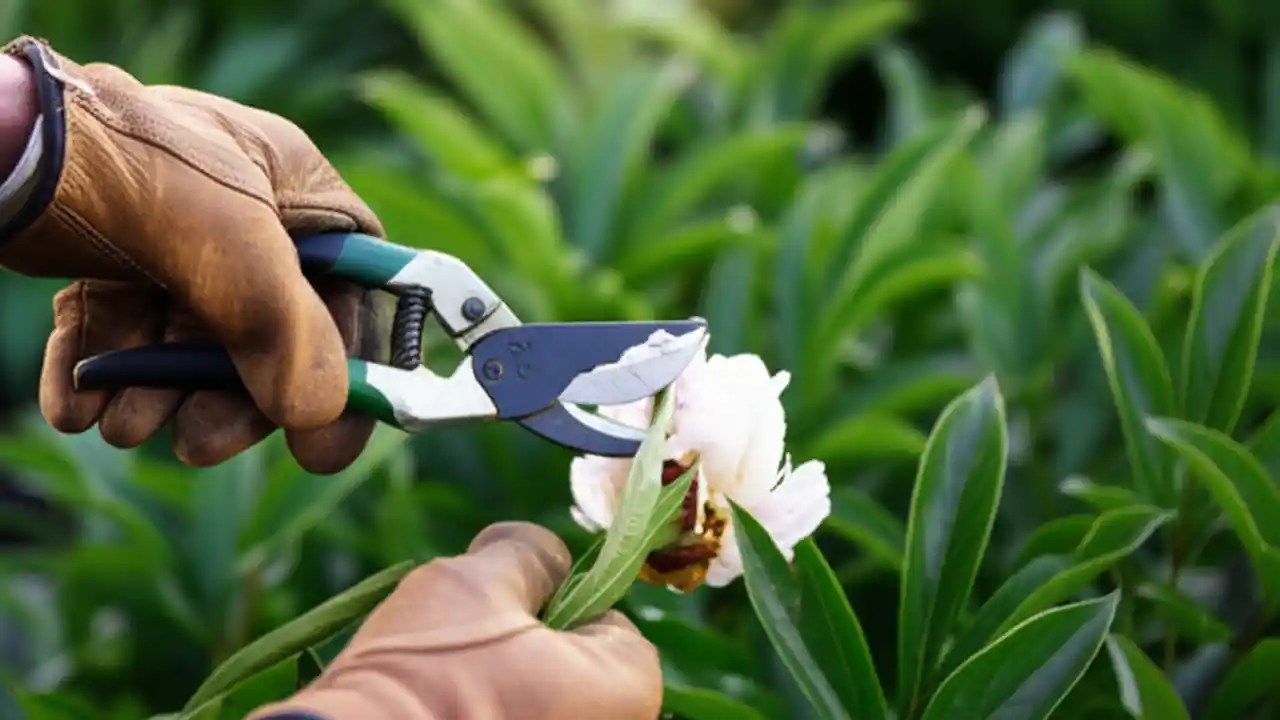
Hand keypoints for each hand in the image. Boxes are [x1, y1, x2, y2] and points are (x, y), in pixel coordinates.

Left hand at [0, 37, 382, 472]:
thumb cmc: (126, 170)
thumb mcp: (231, 249)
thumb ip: (288, 333)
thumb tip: (317, 416)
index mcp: (294, 186)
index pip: (353, 287)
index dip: (348, 366)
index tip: (324, 438)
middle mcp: (240, 213)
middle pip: (268, 332)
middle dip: (228, 399)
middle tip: (197, 442)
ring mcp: (168, 237)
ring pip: (187, 343)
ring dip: (157, 397)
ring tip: (122, 422)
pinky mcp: (103, 259)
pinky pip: (119, 336)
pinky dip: (102, 380)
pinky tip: (77, 407)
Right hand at [248, 523, 663, 719]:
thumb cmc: (426, 675)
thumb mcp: (477, 583)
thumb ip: (528, 553)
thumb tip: (543, 556)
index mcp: (629, 691)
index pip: (609, 624)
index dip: (555, 602)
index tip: (504, 606)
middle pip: (574, 671)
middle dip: (527, 651)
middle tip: (467, 645)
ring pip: (539, 704)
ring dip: (501, 689)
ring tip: (445, 684)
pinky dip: (480, 715)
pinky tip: (434, 712)